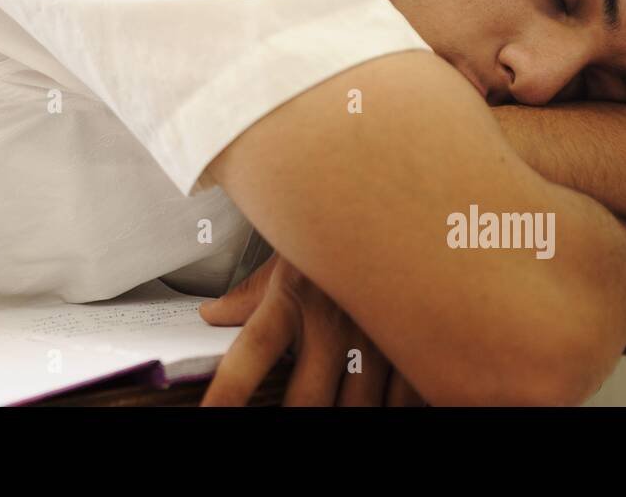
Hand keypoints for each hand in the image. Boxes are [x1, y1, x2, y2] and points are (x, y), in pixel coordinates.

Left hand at [197, 251, 424, 405]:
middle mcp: (334, 320)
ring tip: (334, 403)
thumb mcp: (285, 259)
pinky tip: (378, 401)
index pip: (253, 351)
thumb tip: (210, 314)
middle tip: (283, 415)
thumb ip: (248, 296)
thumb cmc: (332, 238)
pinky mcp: (415, 345)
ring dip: (344, 412)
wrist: (395, 208)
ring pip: (359, 407)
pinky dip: (391, 406)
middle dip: (294, 414)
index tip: (211, 416)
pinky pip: (406, 398)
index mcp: (294, 297)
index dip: (228, 391)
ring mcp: (377, 336)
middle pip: (308, 398)